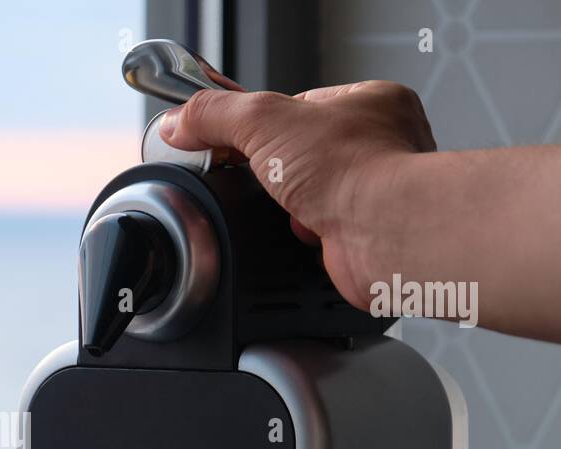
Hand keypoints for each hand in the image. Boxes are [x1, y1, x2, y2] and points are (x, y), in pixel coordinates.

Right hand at [158, 81, 436, 309]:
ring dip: (292, 207)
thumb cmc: (354, 168)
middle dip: (279, 172)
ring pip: (309, 196)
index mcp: (370, 101)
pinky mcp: (365, 233)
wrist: (383, 231)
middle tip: (271, 175)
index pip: (300, 106)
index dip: (263, 123)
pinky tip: (311, 229)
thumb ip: (215, 115)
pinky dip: (305, 235)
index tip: (234, 137)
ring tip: (297, 205)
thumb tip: (177, 122)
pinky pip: (319, 232)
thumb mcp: (263, 120)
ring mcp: (375, 191)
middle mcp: (381, 145)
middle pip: (301, 155)